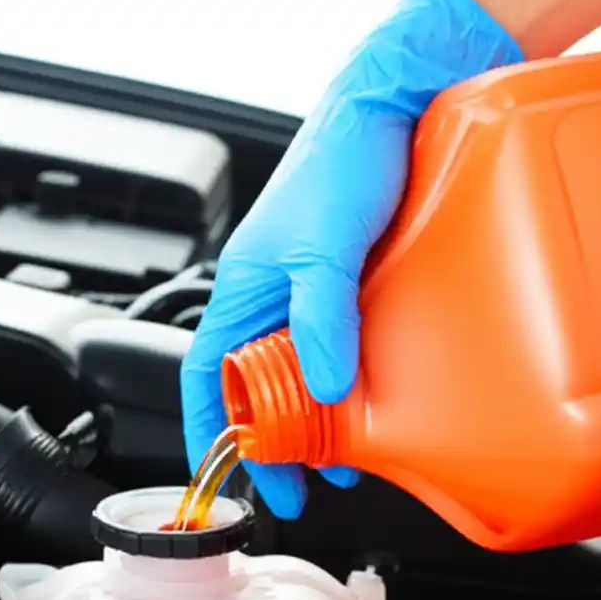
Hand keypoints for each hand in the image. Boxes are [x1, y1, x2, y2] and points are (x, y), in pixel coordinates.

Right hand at [179, 0, 522, 518]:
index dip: (209, 431)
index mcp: (241, 292)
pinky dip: (350, 385)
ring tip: (343, 456)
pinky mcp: (352, 291)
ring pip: (299, 375)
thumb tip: (322, 388)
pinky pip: (340, 351)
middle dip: (271, 441)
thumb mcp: (323, 250)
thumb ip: (320, 320)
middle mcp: (271, 300)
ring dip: (316, 419)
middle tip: (299, 484)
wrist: (392, 115)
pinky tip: (373, 403)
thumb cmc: (337, 165)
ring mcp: (311, 298)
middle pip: (255, 388)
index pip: (207, 377)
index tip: (223, 476)